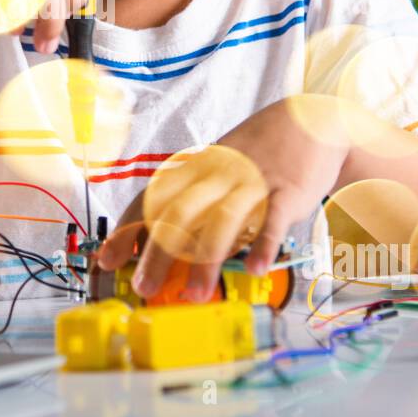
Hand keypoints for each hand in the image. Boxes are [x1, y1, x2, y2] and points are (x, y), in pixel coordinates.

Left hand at [97, 96, 351, 300]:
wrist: (309, 121)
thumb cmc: (256, 154)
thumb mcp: (216, 168)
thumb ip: (191, 200)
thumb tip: (154, 242)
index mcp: (195, 169)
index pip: (151, 200)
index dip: (127, 231)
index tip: (108, 260)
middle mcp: (217, 174)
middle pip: (179, 213)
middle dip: (157, 252)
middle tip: (145, 287)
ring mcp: (252, 182)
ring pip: (222, 220)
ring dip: (206, 260)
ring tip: (195, 294)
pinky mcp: (286, 191)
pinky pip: (271, 220)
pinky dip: (262, 245)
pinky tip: (254, 269)